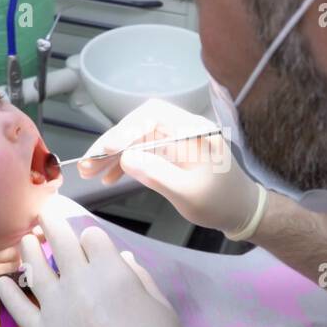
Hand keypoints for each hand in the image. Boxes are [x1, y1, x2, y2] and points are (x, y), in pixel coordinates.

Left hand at [0, 196, 202, 326]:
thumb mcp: (162, 309)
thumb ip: (141, 279)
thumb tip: (124, 260)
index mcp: (113, 272)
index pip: (93, 237)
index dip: (91, 235)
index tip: (90, 239)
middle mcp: (80, 283)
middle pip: (60, 242)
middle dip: (50, 222)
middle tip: (42, 211)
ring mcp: (56, 308)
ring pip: (35, 268)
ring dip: (28, 250)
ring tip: (24, 240)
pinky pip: (19, 308)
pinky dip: (8, 293)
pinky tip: (2, 281)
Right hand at [78, 98, 260, 235]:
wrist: (240, 210)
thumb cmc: (220, 203)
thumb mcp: (188, 194)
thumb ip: (158, 174)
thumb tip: (126, 157)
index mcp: (193, 131)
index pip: (152, 116)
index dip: (126, 130)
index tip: (106, 149)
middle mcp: (184, 128)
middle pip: (139, 124)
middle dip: (112, 143)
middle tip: (86, 164)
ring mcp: (177, 139)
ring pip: (137, 137)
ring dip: (113, 153)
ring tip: (89, 172)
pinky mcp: (172, 151)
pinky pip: (143, 149)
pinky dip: (125, 161)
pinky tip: (109, 177)